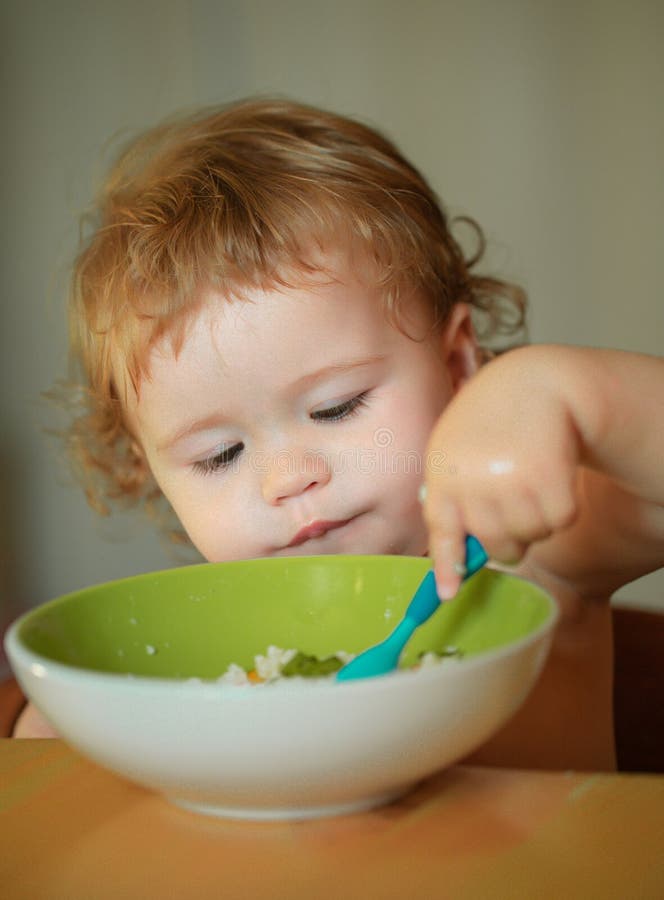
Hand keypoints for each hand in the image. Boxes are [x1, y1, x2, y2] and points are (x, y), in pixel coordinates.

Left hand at [423, 347, 578, 597]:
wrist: (537, 383)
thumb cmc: (491, 417)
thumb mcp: (452, 444)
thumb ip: (448, 491)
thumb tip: (453, 545)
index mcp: (443, 471)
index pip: (442, 531)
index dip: (446, 567)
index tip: (449, 594)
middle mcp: (474, 482)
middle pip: (496, 546)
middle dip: (509, 537)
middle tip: (514, 503)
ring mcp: (511, 483)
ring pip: (532, 535)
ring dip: (537, 516)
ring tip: (530, 475)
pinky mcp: (550, 481)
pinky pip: (560, 521)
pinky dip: (562, 505)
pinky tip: (551, 472)